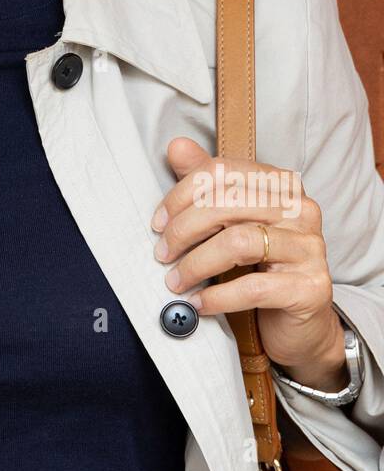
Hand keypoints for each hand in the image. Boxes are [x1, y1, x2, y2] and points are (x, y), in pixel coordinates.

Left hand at [153, 137, 348, 391]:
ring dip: (196, 264)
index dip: (182, 195)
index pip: (224, 172)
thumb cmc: (259, 268)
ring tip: (175, 280)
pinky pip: (254, 287)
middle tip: (162, 253)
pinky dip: (218, 296)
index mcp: (281, 185)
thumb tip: (176, 147)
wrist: (298, 323)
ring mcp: (310, 248)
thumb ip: (205, 184)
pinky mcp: (311, 288)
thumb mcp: (229, 223)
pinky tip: (199, 303)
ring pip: (239, 243)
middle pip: (229, 204)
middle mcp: (302, 209)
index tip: (158, 223)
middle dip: (184, 229)